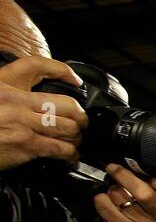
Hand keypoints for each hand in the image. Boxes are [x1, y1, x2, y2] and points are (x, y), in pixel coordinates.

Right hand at [0, 56, 86, 170]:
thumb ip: (9, 93)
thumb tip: (33, 98)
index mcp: (4, 84)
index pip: (36, 65)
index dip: (62, 70)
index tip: (75, 80)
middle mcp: (15, 100)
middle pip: (66, 104)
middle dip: (81, 117)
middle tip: (82, 123)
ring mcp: (22, 123)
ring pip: (68, 127)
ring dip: (77, 137)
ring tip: (75, 141)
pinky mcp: (26, 144)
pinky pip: (60, 148)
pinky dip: (71, 154)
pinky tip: (69, 156)